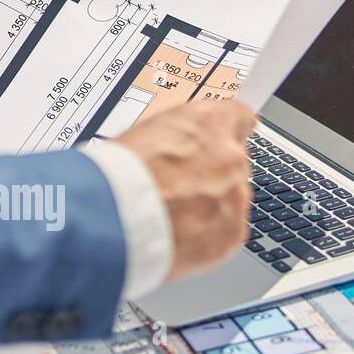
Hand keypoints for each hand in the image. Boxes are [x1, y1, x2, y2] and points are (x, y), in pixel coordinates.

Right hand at [114, 99, 255, 281]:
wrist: (114, 220)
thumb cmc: (119, 176)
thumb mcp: (143, 135)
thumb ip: (176, 139)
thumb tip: (179, 146)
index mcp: (209, 123)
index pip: (239, 118)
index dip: (224, 133)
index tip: (217, 142)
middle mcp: (230, 156)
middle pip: (233, 164)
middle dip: (210, 176)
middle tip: (178, 189)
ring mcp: (235, 197)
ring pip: (231, 200)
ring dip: (209, 207)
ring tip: (172, 217)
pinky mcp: (232, 233)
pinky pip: (227, 232)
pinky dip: (207, 235)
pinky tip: (179, 235)